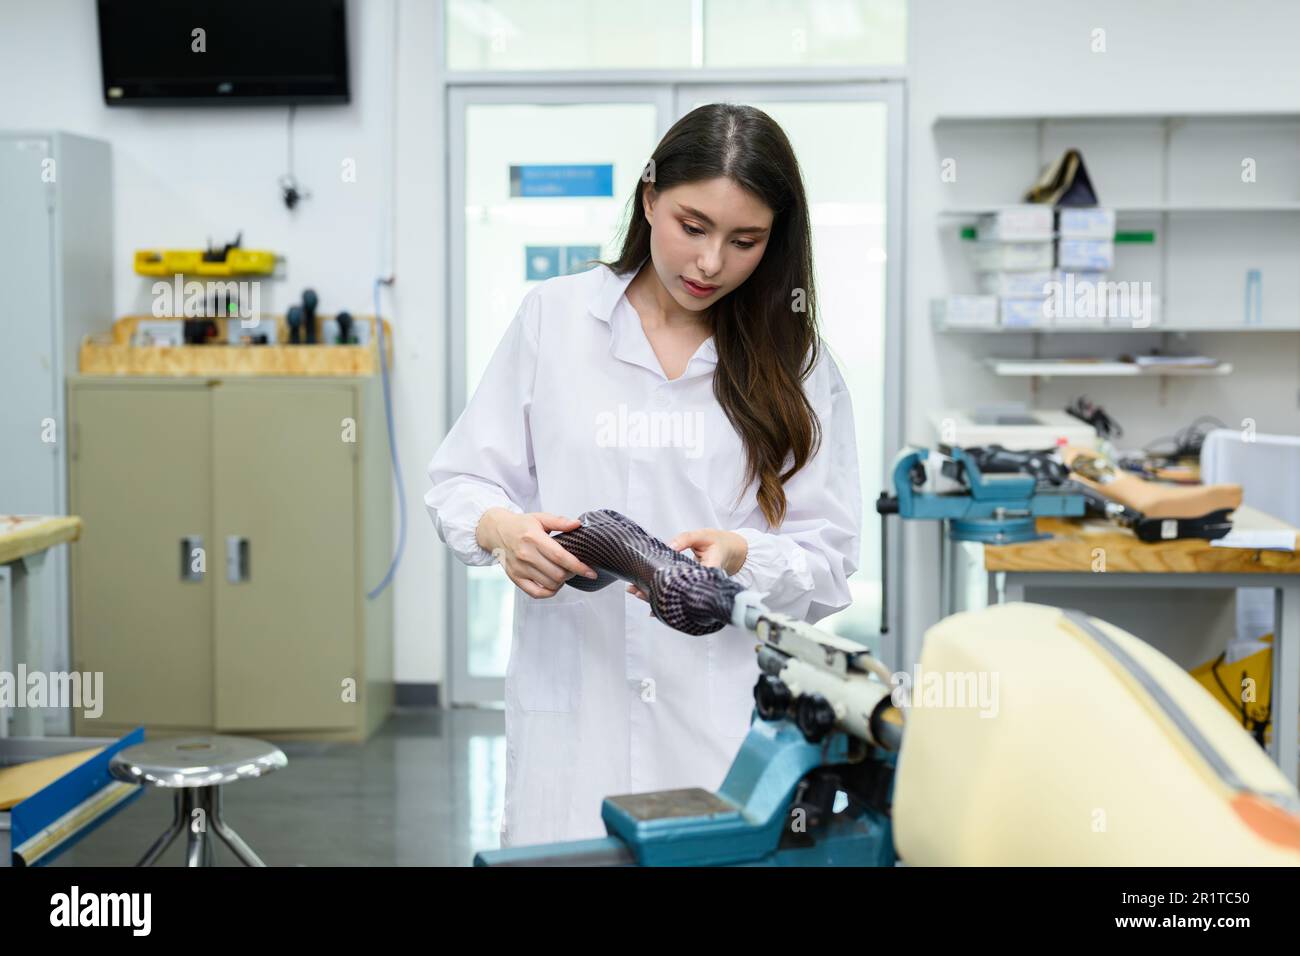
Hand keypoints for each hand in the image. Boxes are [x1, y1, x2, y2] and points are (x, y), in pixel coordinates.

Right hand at [477, 509, 596, 599]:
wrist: (496, 531)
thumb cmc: (521, 525)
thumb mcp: (540, 518)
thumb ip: (560, 521)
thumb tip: (577, 524)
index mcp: (534, 538)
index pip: (560, 557)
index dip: (578, 567)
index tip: (591, 572)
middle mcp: (526, 555)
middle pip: (557, 574)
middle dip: (571, 574)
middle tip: (574, 568)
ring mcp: (519, 568)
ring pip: (549, 584)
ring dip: (562, 582)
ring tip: (563, 574)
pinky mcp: (515, 577)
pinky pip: (536, 593)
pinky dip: (549, 592)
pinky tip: (554, 584)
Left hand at [625, 527, 748, 602]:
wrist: (731, 550)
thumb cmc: (718, 542)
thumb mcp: (703, 535)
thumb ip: (685, 539)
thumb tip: (668, 546)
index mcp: (708, 571)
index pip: (687, 583)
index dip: (670, 588)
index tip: (653, 587)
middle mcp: (701, 583)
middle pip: (677, 594)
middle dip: (655, 594)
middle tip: (635, 591)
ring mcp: (696, 587)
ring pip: (674, 596)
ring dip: (655, 596)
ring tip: (634, 592)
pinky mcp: (691, 586)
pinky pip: (676, 592)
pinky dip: (662, 593)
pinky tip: (647, 598)